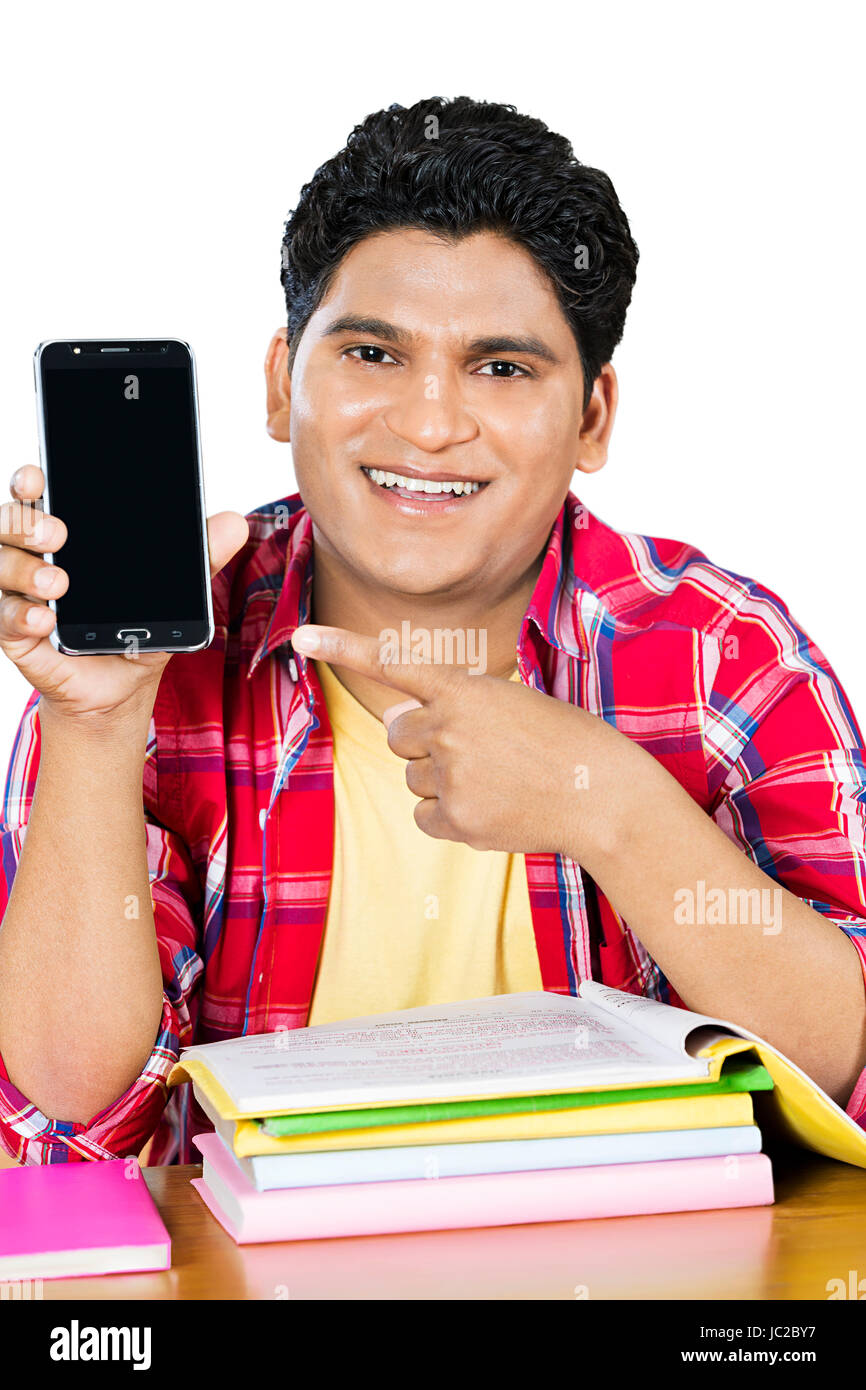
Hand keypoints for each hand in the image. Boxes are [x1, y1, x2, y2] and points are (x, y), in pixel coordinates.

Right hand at [0, 464, 248, 725]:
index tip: (40, 478)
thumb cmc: (138, 626)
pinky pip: (3, 617)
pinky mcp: (16, 633)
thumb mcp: (172, 591)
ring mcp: (21, 593)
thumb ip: (199, 557)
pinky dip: (22, 615)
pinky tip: (45, 621)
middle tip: (58, 534)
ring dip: (24, 570)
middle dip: (26, 521)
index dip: (31, 480)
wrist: (123, 686)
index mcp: (68, 533)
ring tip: (58, 586)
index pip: (38, 492)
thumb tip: (236, 523)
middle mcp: (35, 556)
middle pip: (9, 520)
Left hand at [291, 622, 638, 859]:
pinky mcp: (457, 820)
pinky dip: (448, 816)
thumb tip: (394, 720)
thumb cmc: (560, 742)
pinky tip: (490, 809)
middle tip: (476, 751)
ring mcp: (451, 776)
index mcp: (464, 690)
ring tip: (496, 780)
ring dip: (441, 779)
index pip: (392, 664)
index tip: (300, 637)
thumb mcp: (507, 704)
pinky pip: (423, 817)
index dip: (342, 647)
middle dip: (424, 743)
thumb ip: (446, 707)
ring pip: (412, 777)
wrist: (602, 795)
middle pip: (397, 736)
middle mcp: (448, 729)